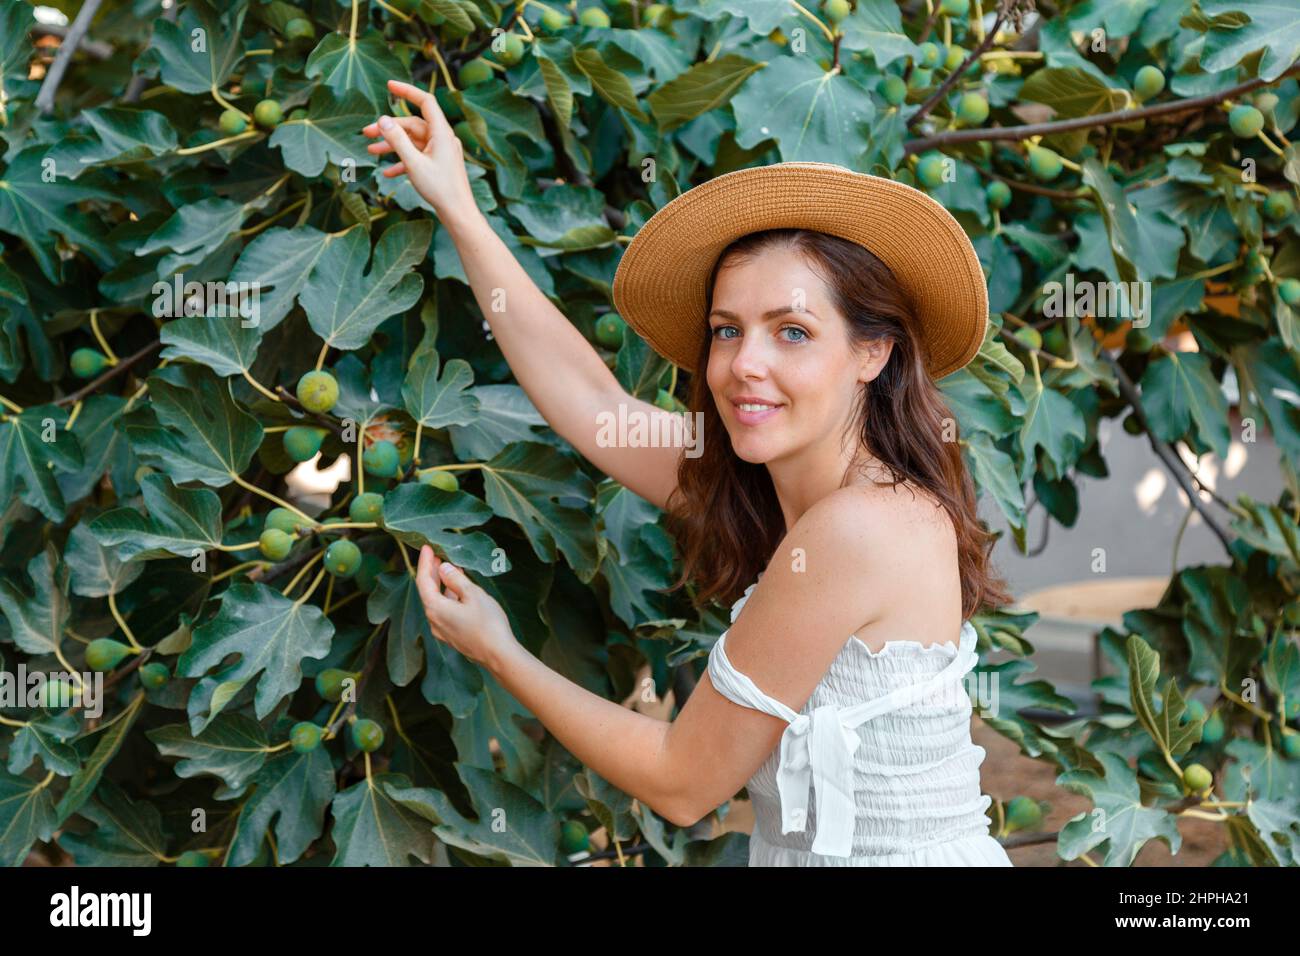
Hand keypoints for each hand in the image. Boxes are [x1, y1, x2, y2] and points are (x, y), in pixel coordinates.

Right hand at [363, 79, 477, 222]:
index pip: (425, 101)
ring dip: (392, 146)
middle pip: (412, 125)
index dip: (407, 91)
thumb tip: (382, 119)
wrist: (458, 214)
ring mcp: (441, 152)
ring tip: (370, 152)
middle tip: (365, 133)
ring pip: (412, 142)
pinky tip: (387, 173)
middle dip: (388, 128)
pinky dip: (402, 161)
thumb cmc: (440, 189)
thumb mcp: (414, 164)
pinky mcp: (438, 164)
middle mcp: (443, 139)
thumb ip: (397, 140)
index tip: (389, 85)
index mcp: (442, 133)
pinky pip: (418, 157)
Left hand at [415, 545, 518, 670]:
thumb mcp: (473, 594)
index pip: (423, 580)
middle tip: (438, 556)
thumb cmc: (488, 623)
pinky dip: (449, 598)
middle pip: (428, 592)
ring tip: (452, 570)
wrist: (498, 655)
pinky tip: (460, 591)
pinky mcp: (453, 636)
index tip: (426, 547)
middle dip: (433, 573)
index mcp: (435, 608)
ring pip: (438, 602)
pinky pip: (445, 612)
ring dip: (443, 585)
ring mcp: (443, 631)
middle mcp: (434, 621)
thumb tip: (444, 568)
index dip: (424, 562)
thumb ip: (455, 579)